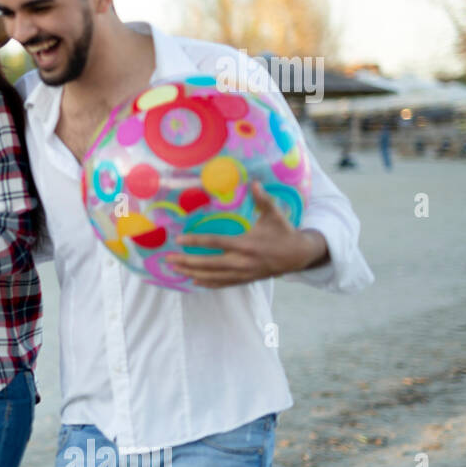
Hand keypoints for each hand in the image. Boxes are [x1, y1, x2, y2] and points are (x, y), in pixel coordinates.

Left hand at [166, 183, 328, 287]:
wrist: (298, 256)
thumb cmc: (283, 233)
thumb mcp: (275, 215)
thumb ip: (263, 200)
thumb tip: (255, 182)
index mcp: (246, 244)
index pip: (215, 242)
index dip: (196, 241)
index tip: (178, 240)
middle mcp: (241, 261)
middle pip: (208, 264)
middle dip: (186, 262)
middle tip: (167, 259)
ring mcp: (242, 273)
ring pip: (212, 276)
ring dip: (192, 273)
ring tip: (174, 269)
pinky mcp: (244, 280)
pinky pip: (222, 283)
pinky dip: (207, 283)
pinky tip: (193, 281)